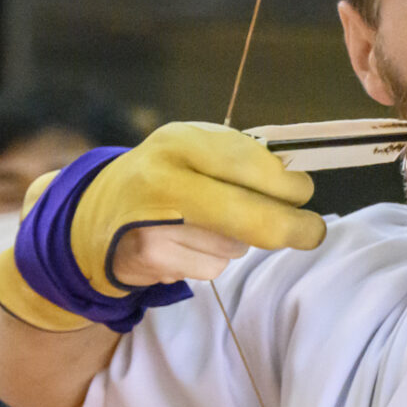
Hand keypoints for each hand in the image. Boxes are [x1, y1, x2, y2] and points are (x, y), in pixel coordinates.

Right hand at [92, 123, 325, 288]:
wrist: (94, 215)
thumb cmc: (165, 177)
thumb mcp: (194, 151)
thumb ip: (241, 160)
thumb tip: (297, 186)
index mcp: (182, 139)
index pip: (250, 162)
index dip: (287, 184)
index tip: (304, 193)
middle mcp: (163, 176)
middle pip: (248, 213)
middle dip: (291, 227)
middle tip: (312, 232)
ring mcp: (154, 220)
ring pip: (234, 244)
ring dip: (239, 241)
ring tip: (206, 225)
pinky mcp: (150, 257)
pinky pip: (212, 267)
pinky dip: (211, 261)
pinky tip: (185, 245)